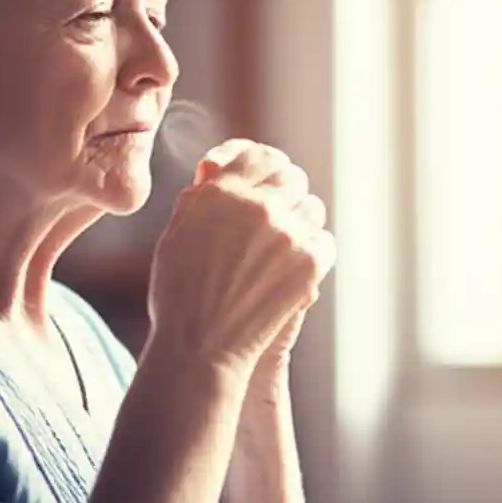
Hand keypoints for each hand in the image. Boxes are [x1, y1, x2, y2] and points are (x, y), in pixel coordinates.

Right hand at [146, 140, 334, 375]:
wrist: (200, 347)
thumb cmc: (181, 293)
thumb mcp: (177, 231)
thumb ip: (201, 194)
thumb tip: (219, 167)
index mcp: (221, 192)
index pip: (259, 154)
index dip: (261, 166)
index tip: (259, 180)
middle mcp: (258, 206)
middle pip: (292, 176)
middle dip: (282, 191)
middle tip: (273, 214)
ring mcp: (287, 234)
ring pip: (312, 207)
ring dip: (299, 221)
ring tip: (280, 245)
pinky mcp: (310, 262)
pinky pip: (324, 240)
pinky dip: (312, 252)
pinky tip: (292, 267)